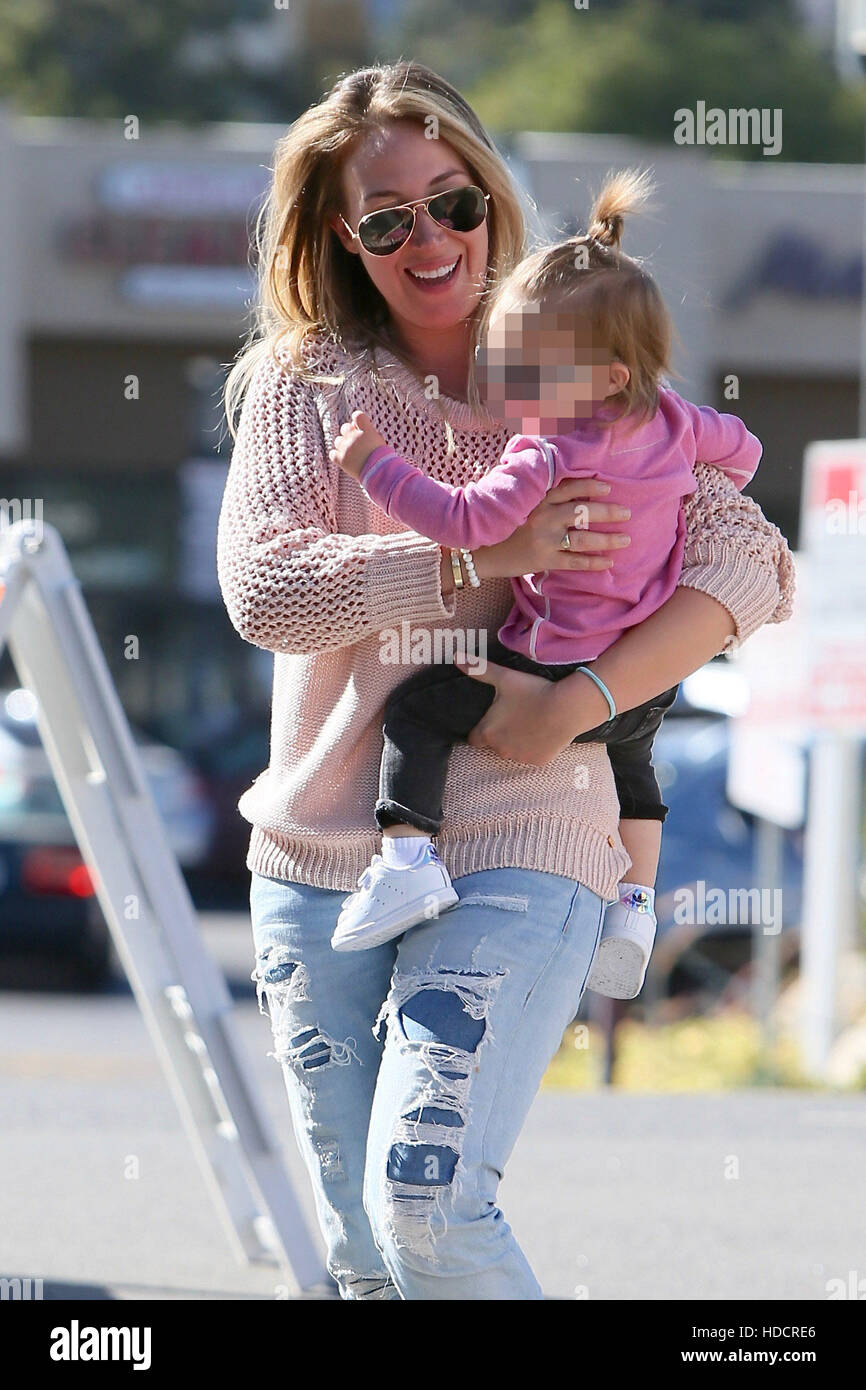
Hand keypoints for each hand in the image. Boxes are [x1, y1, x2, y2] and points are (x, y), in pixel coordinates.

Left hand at [328, 410, 386, 478]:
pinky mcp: (341, 459)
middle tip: (356, 442)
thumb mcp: (379, 441)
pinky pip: (333, 453)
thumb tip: (359, 427)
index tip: (358, 424)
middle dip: (349, 433)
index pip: (357, 415)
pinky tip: (344, 459)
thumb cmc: (383, 458)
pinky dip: (337, 455)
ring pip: (338, 441)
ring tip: (351, 453)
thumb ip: (369, 432)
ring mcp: (346, 448)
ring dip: (343, 445)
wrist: (380, 473)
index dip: (357, 419)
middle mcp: (354, 437)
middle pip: (344, 428)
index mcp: (366, 430)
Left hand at [454, 660, 579, 764]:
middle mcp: (500, 749)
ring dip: (517, 741)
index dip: (481, 729)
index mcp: (488, 732)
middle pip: (495, 744)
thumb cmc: (533, 692)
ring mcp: (520, 757)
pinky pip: (532, 755)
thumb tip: (456, 657)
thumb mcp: (504, 677)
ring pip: (513, 751)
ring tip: (530, 722)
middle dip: (501, 733)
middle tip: (515, 715)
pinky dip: (535, 747)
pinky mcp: (538, 761)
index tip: (492, 719)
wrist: (566, 708)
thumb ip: (478, 669)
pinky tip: (542, 732)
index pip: (474, 738)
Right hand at [473, 478, 630, 580]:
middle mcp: (543, 517)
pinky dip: (593, 563)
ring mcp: (545, 540)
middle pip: (583, 513)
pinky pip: (575, 562)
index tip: (607, 487)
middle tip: (627, 513)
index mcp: (537, 500)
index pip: (568, 488)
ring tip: (625, 539)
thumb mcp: (517, 502)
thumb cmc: (501, 524)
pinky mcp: (544, 560)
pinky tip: (608, 563)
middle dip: (608, 512)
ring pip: (584, 539)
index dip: (590, 486)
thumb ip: (539, 493)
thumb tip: (565, 484)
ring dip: (608, 539)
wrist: (481, 550)